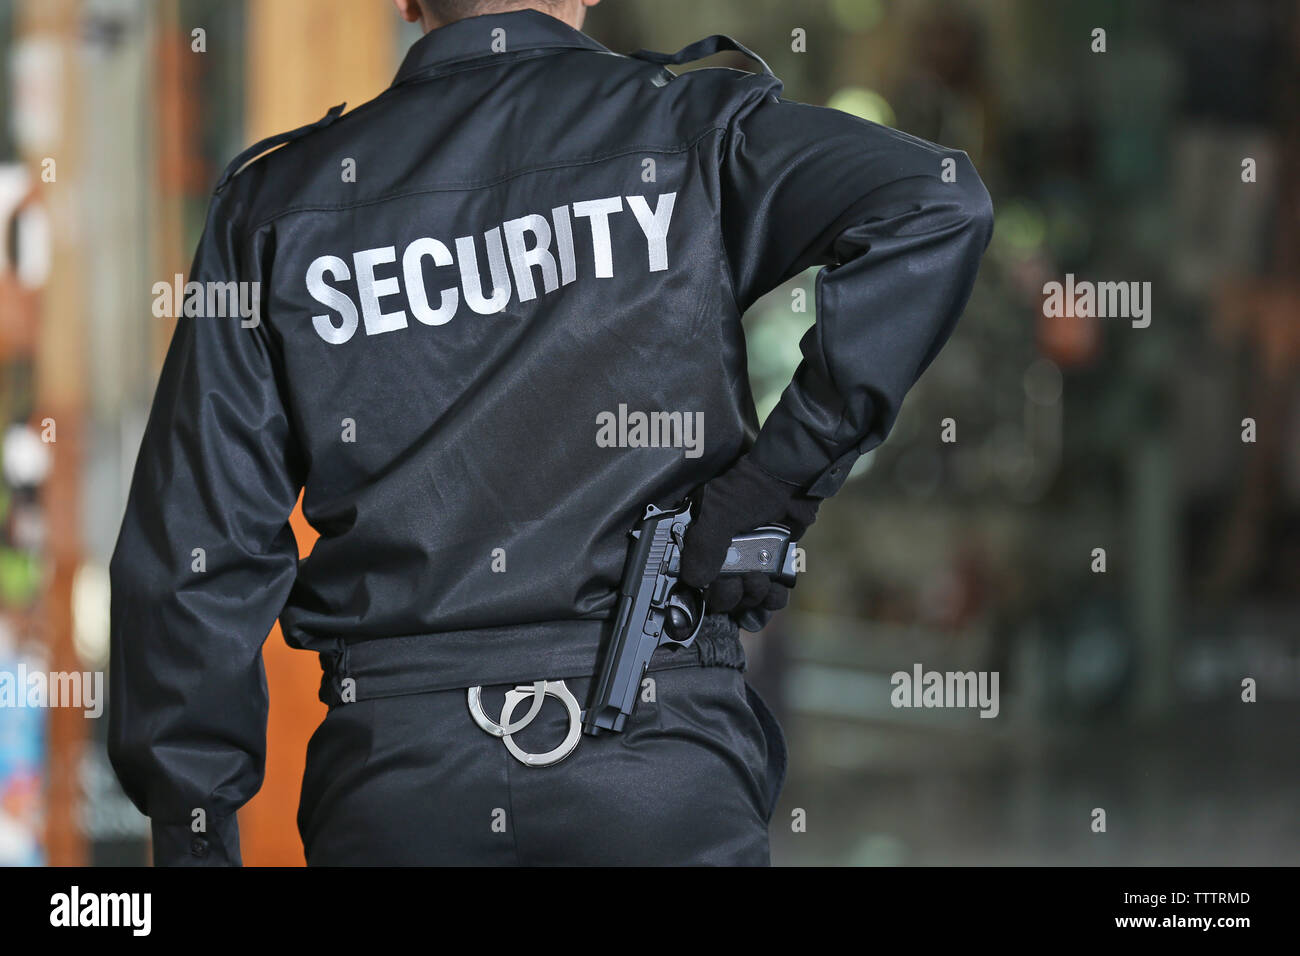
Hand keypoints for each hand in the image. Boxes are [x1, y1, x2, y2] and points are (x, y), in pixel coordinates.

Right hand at [679, 454, 818, 623]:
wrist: (793, 480)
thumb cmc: (751, 489)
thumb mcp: (719, 512)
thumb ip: (704, 546)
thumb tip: (693, 580)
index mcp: (701, 540)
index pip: (693, 578)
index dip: (701, 591)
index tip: (711, 590)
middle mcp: (722, 555)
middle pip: (720, 595)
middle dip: (731, 594)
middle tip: (741, 580)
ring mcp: (748, 562)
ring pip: (746, 598)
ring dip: (753, 595)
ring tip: (760, 579)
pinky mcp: (773, 565)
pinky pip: (771, 594)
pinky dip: (773, 596)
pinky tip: (775, 587)